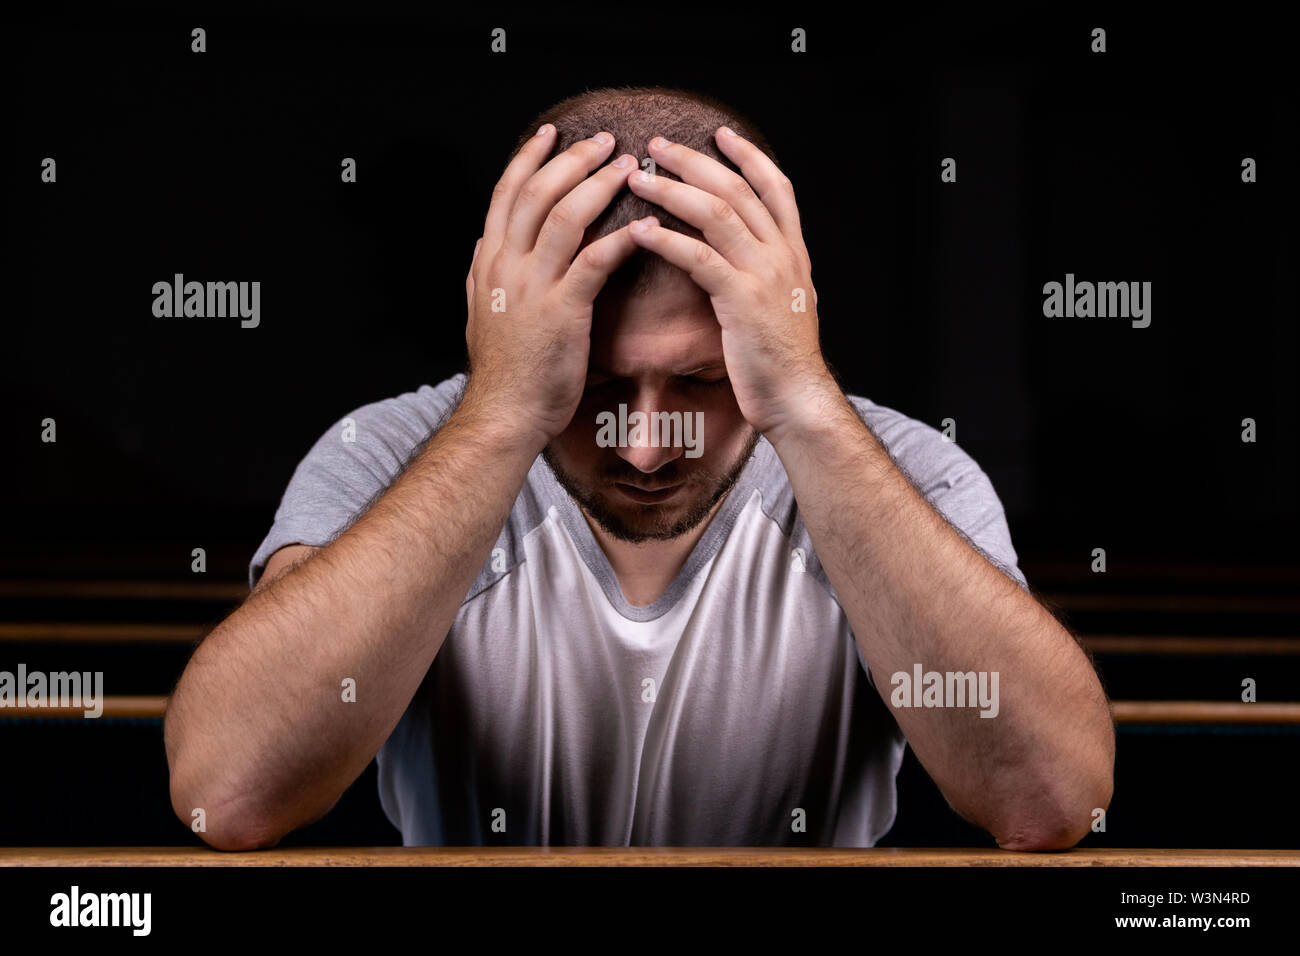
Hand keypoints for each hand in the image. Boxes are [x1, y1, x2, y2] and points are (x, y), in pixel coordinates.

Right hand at [463, 125, 640, 447]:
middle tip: (606, 140)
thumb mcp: (482, 312)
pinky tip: (644, 227)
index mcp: (489, 262)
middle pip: (537, 192)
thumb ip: (485, 274)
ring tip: (630, 167)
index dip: (529, 158)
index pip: (506, 193)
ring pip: (564, 216)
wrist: (504, 414)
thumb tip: (483, 243)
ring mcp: (532, 286)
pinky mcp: (561, 312)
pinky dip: (619, 239)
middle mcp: (506, 265)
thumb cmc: (504, 371)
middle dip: (572, 159)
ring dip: (599, 185)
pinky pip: (593, 262)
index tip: (551, 132)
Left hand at [623, 127, 841, 442]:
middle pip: (737, 189)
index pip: (776, 186)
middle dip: (695, 162)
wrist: (797, 398)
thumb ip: (767, 273)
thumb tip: (744, 256)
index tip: (720, 132)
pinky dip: (667, 240)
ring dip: (672, 190)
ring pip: (716, 213)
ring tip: (639, 179)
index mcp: (794, 252)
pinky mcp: (741, 300)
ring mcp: (764, 274)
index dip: (748, 156)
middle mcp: (782, 254)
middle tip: (658, 146)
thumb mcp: (785, 304)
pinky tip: (639, 231)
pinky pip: (699, 257)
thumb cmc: (782, 360)